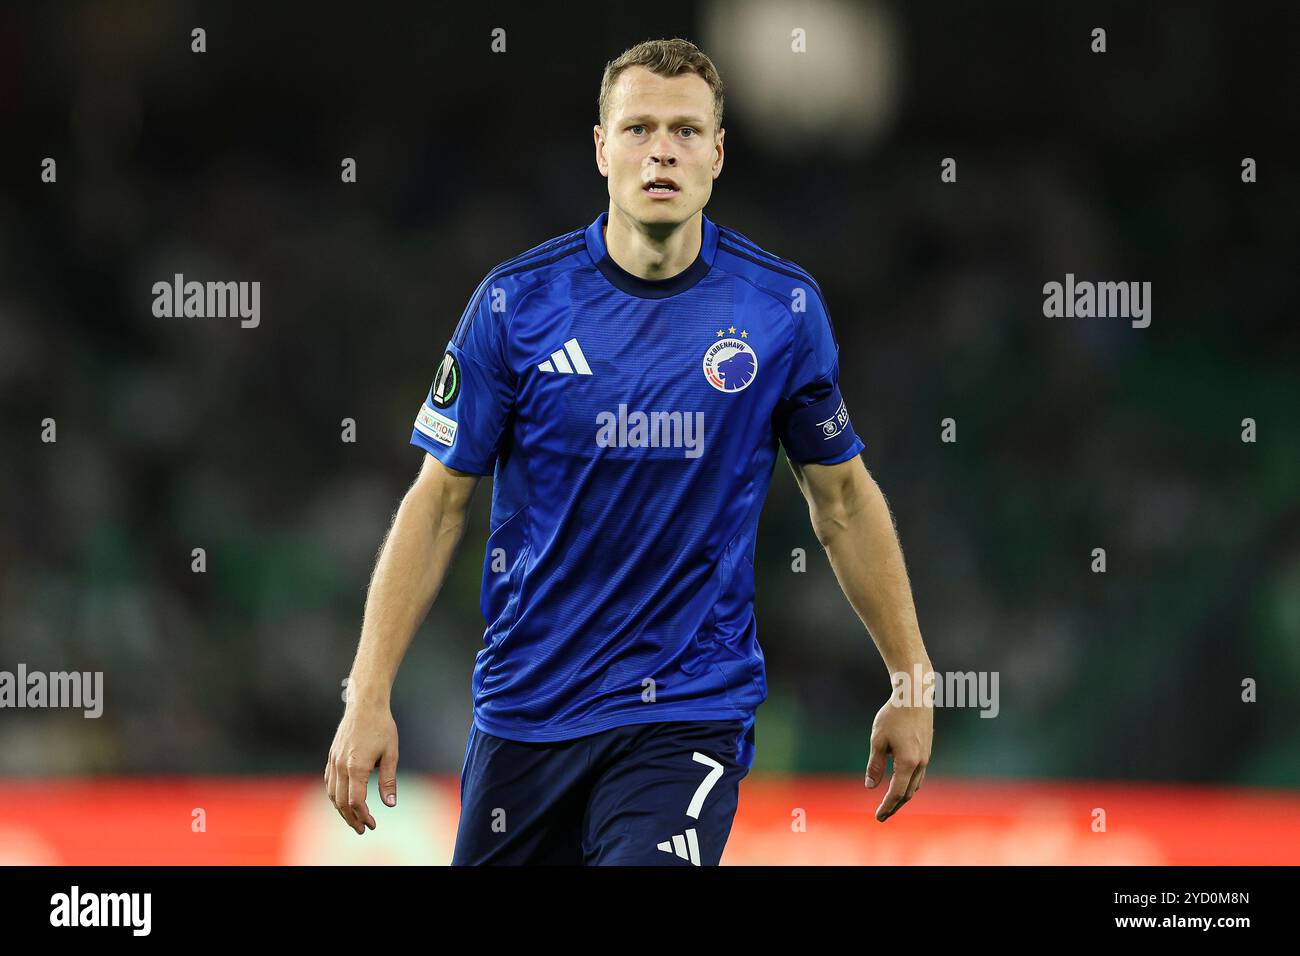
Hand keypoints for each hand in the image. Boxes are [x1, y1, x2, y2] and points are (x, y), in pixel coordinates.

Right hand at [325, 701, 398, 833]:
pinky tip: (342, 801)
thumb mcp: (391, 753)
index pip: (356, 801)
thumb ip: (388, 780)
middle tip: (363, 829)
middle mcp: (341, 766)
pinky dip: (334, 796)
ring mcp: (333, 761)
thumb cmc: (382, 727)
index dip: (363, 816)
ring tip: (353, 819)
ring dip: (341, 810)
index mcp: (357, 766)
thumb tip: (390, 804)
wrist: (365, 705)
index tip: (373, 824)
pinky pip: (329, 782)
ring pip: (332, 794)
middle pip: (341, 802)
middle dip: (352, 819)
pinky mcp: (331, 756)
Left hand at [864, 692, 932, 821]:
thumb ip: (875, 765)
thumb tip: (871, 786)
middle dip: (894, 806)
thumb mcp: (878, 740)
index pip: (896, 793)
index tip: (878, 817)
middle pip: (908, 793)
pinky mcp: (927, 750)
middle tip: (882, 816)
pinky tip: (901, 783)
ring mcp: (926, 757)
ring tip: (891, 803)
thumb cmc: (893, 716)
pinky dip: (909, 784)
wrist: (915, 696)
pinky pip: (919, 775)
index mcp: (908, 763)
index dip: (887, 806)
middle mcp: (920, 764)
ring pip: (915, 785)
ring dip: (903, 796)